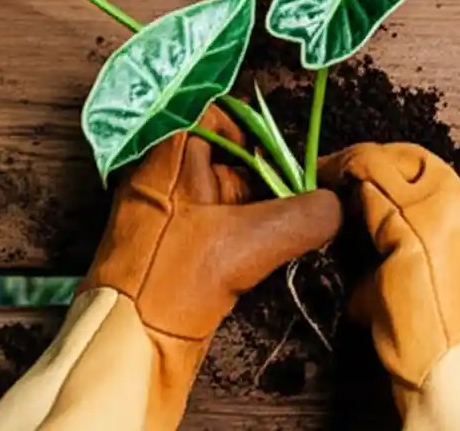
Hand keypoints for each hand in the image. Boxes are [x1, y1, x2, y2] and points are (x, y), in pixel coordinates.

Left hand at [0, 109, 341, 430]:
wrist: (125, 345)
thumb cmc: (169, 282)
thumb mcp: (247, 243)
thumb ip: (302, 218)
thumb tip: (335, 206)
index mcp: (167, 157)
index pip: (213, 114)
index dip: (250, 133)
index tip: (275, 164)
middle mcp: (158, 178)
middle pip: (221, 158)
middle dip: (259, 181)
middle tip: (285, 207)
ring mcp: (158, 213)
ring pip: (217, 196)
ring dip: (249, 215)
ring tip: (268, 239)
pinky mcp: (164, 247)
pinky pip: (208, 227)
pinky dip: (232, 239)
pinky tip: (246, 263)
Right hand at [321, 142, 459, 388]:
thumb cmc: (437, 357)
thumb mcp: (378, 303)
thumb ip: (371, 260)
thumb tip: (370, 255)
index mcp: (422, 214)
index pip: (372, 168)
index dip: (345, 168)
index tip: (333, 173)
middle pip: (413, 162)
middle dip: (383, 168)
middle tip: (363, 183)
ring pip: (449, 186)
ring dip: (422, 195)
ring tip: (404, 226)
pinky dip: (456, 222)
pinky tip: (442, 250)